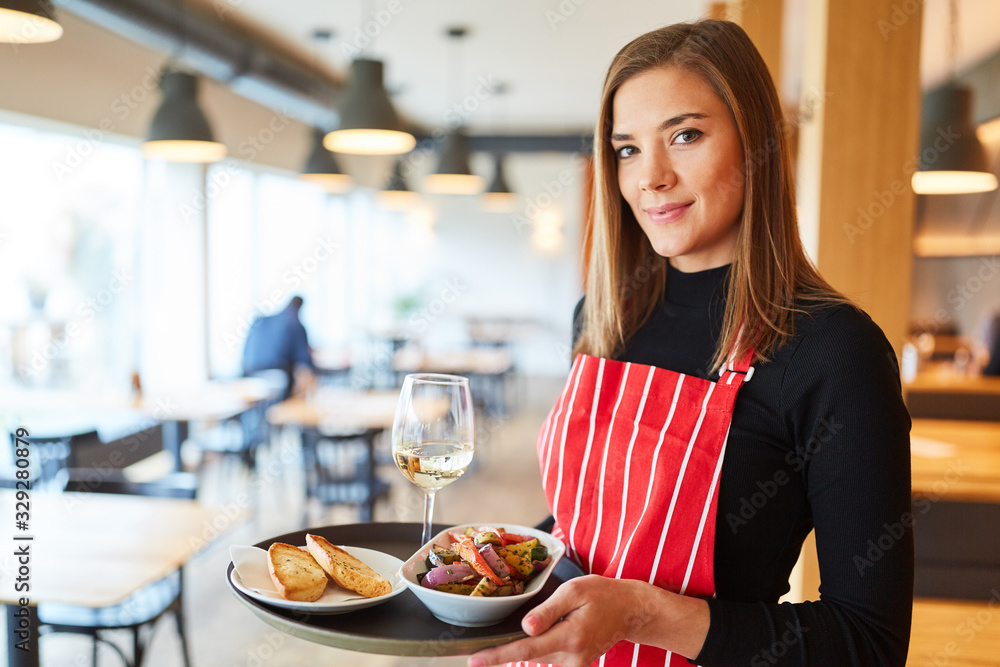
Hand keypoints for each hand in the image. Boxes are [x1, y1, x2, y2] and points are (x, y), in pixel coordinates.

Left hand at [467, 575, 707, 666]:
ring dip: (521, 651)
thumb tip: (525, 628)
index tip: (474, 660)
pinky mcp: (576, 664)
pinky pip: (548, 659)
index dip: (497, 656)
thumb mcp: (575, 591)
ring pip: (537, 660)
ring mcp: (575, 664)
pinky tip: (531, 639)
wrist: (631, 611)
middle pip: (528, 659)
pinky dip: (535, 651)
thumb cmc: (603, 595)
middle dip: (504, 654)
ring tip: (503, 645)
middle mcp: (571, 657)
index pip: (525, 650)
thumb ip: (548, 610)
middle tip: (478, 652)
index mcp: (569, 637)